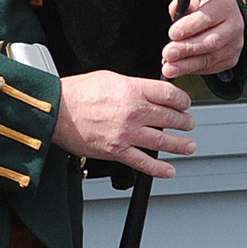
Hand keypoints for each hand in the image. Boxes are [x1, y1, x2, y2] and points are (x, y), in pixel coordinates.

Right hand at [52, 71, 194, 178]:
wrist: (57, 110)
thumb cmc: (77, 92)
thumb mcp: (109, 78)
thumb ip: (132, 86)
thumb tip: (148, 92)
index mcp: (132, 90)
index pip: (169, 95)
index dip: (182, 100)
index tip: (185, 103)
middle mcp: (133, 111)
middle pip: (171, 118)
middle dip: (185, 122)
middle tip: (189, 124)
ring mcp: (126, 133)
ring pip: (163, 142)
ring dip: (180, 145)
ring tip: (189, 146)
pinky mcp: (117, 150)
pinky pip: (144, 163)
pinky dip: (160, 169)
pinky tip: (169, 170)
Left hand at [161, 0, 244, 79]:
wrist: (224, 15)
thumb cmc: (206, 3)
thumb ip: (184, 3)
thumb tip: (175, 11)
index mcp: (225, 6)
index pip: (207, 18)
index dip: (189, 27)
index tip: (172, 33)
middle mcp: (234, 26)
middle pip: (210, 42)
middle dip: (186, 49)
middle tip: (168, 54)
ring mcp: (234, 45)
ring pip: (210, 58)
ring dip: (187, 65)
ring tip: (169, 68)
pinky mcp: (231, 59)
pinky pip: (210, 68)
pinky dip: (192, 69)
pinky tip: (178, 69)